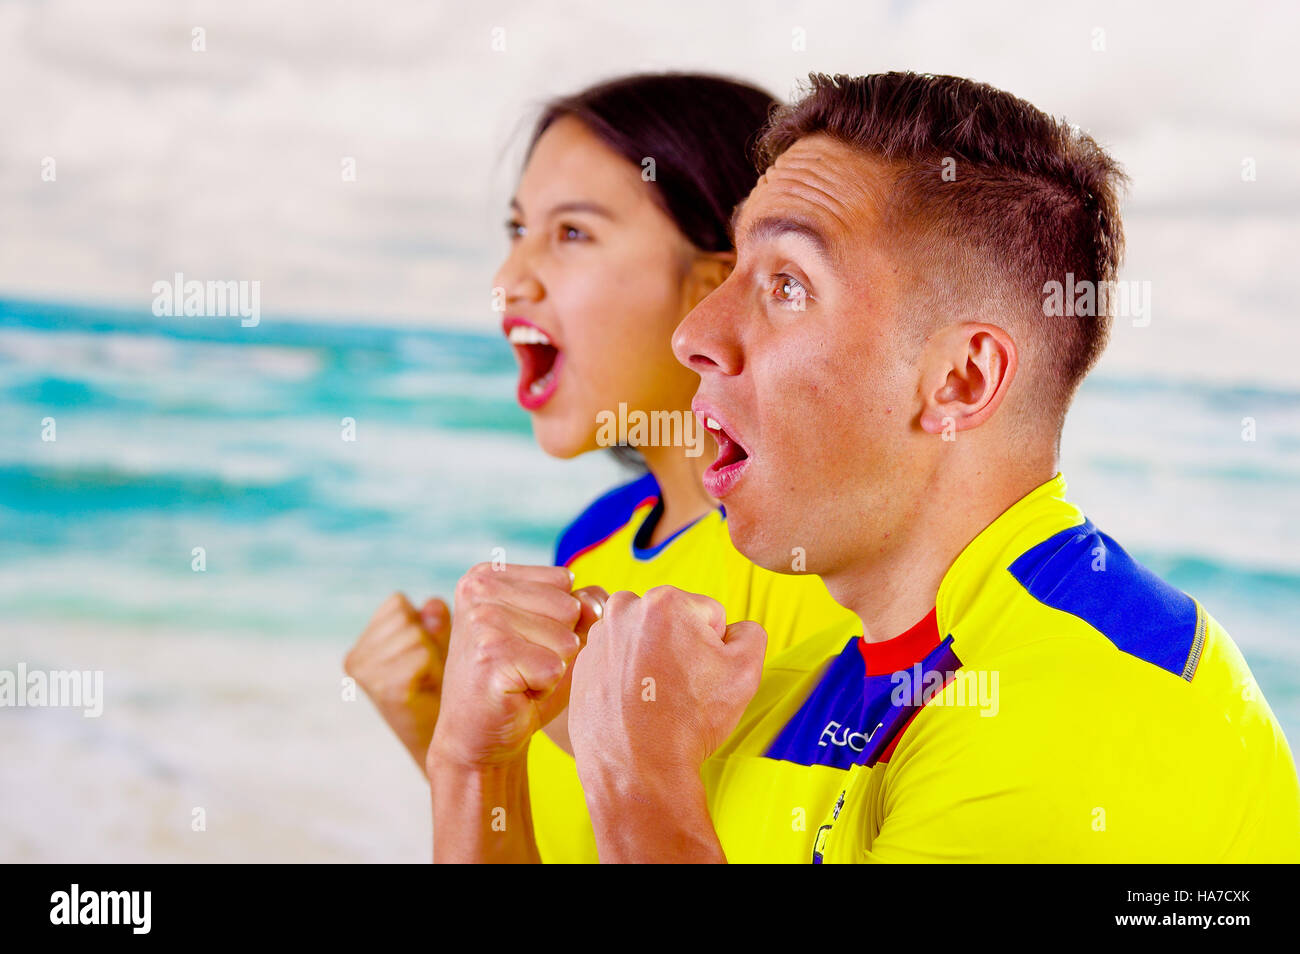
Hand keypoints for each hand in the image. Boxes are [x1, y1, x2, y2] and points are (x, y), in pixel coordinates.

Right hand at [345, 592, 450, 767]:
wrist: (449, 746)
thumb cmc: (443, 691)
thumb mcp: (436, 645)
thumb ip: (434, 620)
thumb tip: (433, 604)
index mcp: (360, 648)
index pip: (397, 603)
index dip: (421, 623)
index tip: (422, 656)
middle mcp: (355, 660)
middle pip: (407, 615)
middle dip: (427, 638)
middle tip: (427, 672)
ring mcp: (367, 675)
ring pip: (416, 633)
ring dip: (432, 653)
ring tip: (427, 681)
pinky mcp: (386, 689)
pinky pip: (422, 655)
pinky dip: (433, 668)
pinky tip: (426, 689)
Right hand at [429, 562, 604, 772]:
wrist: (478, 736)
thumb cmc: (522, 679)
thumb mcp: (554, 629)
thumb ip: (582, 604)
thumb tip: (593, 607)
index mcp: (489, 574)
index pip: (564, 581)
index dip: (559, 619)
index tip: (526, 640)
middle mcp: (480, 589)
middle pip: (569, 607)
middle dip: (558, 643)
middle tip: (524, 663)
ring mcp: (482, 621)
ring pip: (566, 639)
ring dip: (553, 667)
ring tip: (522, 676)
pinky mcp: (491, 656)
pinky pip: (555, 668)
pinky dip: (546, 688)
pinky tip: (517, 692)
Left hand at [568, 585, 765, 787]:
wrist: (637, 770)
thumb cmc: (689, 721)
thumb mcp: (745, 671)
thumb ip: (750, 634)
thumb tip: (735, 630)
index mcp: (664, 600)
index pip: (710, 615)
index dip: (715, 648)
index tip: (702, 676)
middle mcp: (623, 609)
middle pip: (673, 623)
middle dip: (681, 649)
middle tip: (680, 689)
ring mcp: (597, 638)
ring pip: (644, 643)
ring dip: (652, 662)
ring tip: (656, 700)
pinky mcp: (582, 665)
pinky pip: (618, 664)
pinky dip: (627, 680)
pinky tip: (634, 706)